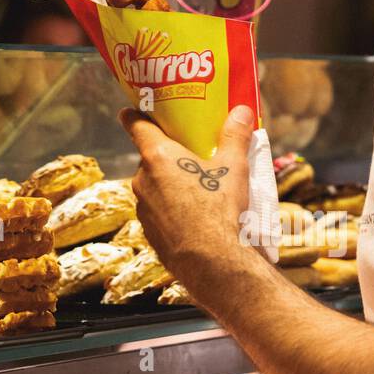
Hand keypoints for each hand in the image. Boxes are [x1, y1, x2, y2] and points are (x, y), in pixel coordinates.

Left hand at [119, 104, 256, 275]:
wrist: (214, 264)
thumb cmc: (221, 210)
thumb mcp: (234, 167)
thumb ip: (235, 135)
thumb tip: (242, 110)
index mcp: (157, 157)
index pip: (135, 126)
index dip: (134, 115)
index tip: (131, 110)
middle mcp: (142, 180)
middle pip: (150, 158)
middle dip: (167, 156)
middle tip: (190, 155)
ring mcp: (142, 209)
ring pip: (153, 187)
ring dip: (169, 185)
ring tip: (198, 189)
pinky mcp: (149, 233)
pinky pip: (158, 212)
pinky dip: (171, 210)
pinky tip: (194, 217)